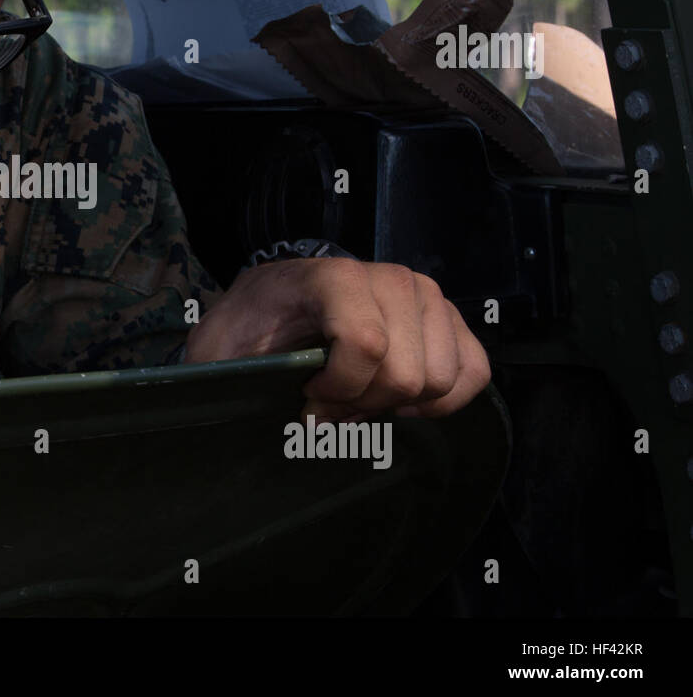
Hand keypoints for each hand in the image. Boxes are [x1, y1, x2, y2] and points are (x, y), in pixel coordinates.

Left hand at [183, 258, 490, 419]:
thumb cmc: (248, 332)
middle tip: (331, 402)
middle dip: (364, 404)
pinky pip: (473, 372)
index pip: (366, 343)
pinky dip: (439, 400)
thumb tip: (282, 419)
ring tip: (359, 395)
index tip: (308, 397)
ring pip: (440, 378)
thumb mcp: (224, 348)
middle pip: (405, 372)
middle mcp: (388, 277)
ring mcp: (426, 296)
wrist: (271, 307)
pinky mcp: (447, 319)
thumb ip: (243, 373)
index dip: (339, 390)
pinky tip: (398, 399)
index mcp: (330, 277)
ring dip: (398, 404)